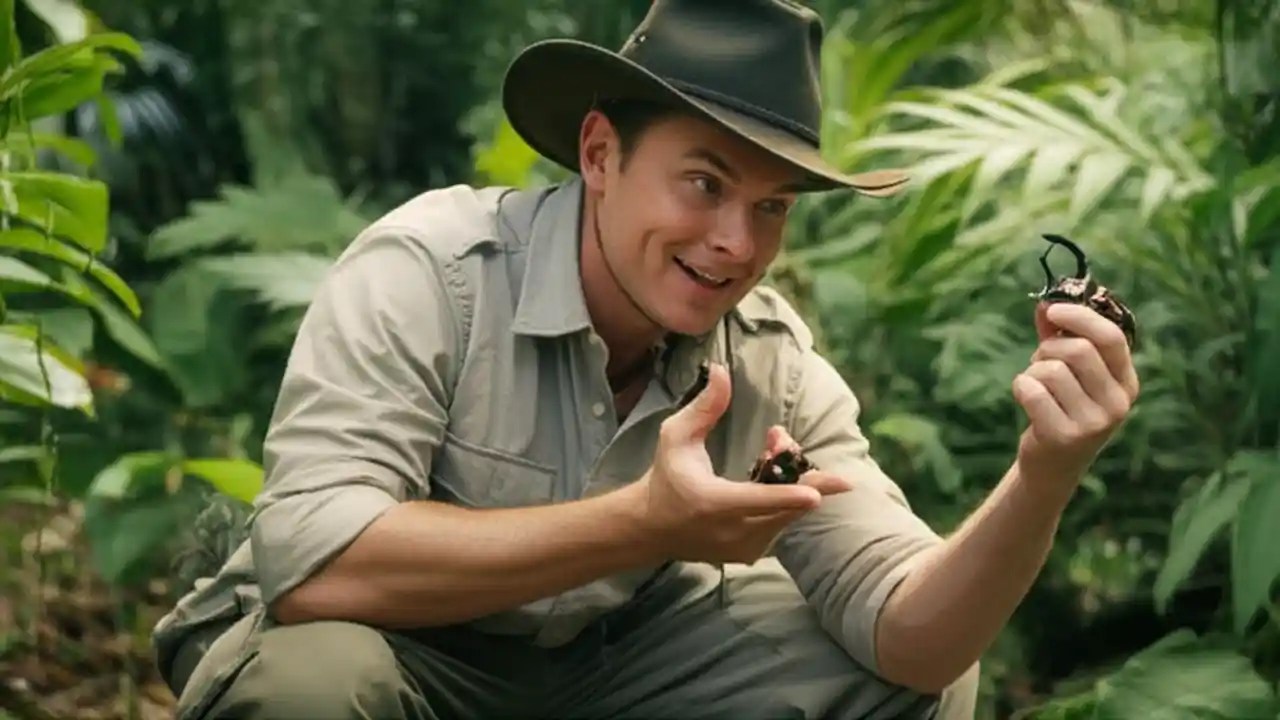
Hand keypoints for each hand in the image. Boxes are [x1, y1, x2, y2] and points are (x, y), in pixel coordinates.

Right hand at [638, 363, 851, 563]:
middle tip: (779, 438)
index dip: (788, 495)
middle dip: (794, 466)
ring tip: (769, 452)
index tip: (816, 494)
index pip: (756, 499)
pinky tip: (767, 478)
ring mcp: (743, 548)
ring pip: (788, 513)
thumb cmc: (665, 476)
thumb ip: (704, 406)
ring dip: (791, 481)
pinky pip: (782, 523)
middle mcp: (730, 531)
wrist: (652, 527)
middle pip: (784, 504)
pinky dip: (785, 500)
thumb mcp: (676, 436)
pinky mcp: (751, 554)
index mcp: (711, 502)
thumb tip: (721, 370)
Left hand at [1012, 302, 1140, 488]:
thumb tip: (1045, 303)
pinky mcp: (1065, 437)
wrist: (1052, 465)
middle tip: (1040, 362)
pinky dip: (1020, 387)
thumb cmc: (1061, 407)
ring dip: (1032, 370)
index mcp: (1127, 382)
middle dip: (1049, 348)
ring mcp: (1094, 423)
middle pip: (1078, 350)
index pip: (1111, 337)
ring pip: (1051, 370)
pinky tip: (1026, 400)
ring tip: (1037, 386)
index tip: (1052, 310)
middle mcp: (1118, 403)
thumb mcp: (1069, 371)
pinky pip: (1032, 391)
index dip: (1080, 317)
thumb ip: (1060, 335)